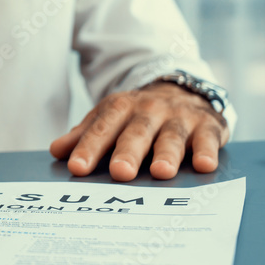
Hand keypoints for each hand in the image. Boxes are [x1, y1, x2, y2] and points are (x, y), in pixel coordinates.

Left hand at [49, 82, 229, 180]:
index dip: (89, 148)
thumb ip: (85, 135)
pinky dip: (207, 151)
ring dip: (167, 154)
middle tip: (119, 173)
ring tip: (161, 172)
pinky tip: (204, 166)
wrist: (182, 91)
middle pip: (136, 133)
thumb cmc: (138, 116)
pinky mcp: (207, 126)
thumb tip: (56, 151)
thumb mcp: (109, 118)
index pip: (102, 129)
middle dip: (128, 152)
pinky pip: (208, 139)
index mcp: (121, 108)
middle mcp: (149, 111)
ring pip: (171, 137)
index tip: (77, 168)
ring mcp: (179, 117)